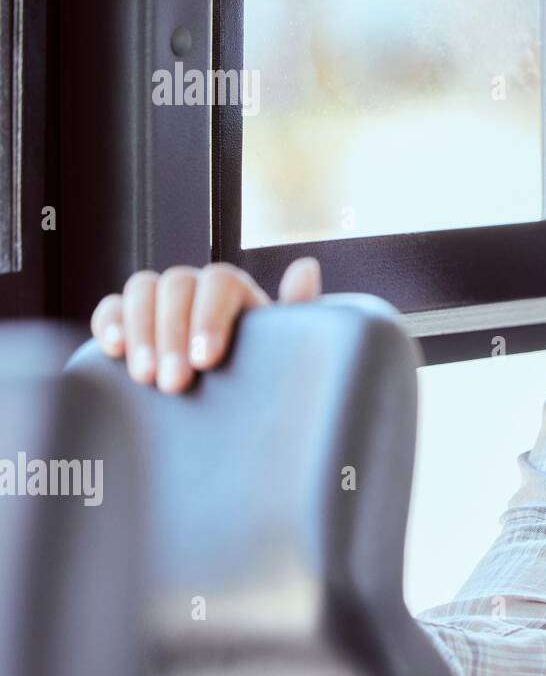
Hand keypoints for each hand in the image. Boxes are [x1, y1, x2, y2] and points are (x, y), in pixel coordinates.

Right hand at [90, 258, 321, 393]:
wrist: (233, 408)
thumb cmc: (262, 374)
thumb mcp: (285, 348)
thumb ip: (298, 310)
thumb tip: (306, 267)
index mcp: (235, 292)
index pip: (219, 282)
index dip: (210, 317)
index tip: (206, 360)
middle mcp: (196, 289)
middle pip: (177, 286)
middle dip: (172, 335)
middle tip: (174, 384)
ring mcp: (160, 302)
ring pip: (142, 289)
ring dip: (141, 330)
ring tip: (145, 378)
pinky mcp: (128, 321)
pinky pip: (110, 307)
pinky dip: (108, 322)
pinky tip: (114, 351)